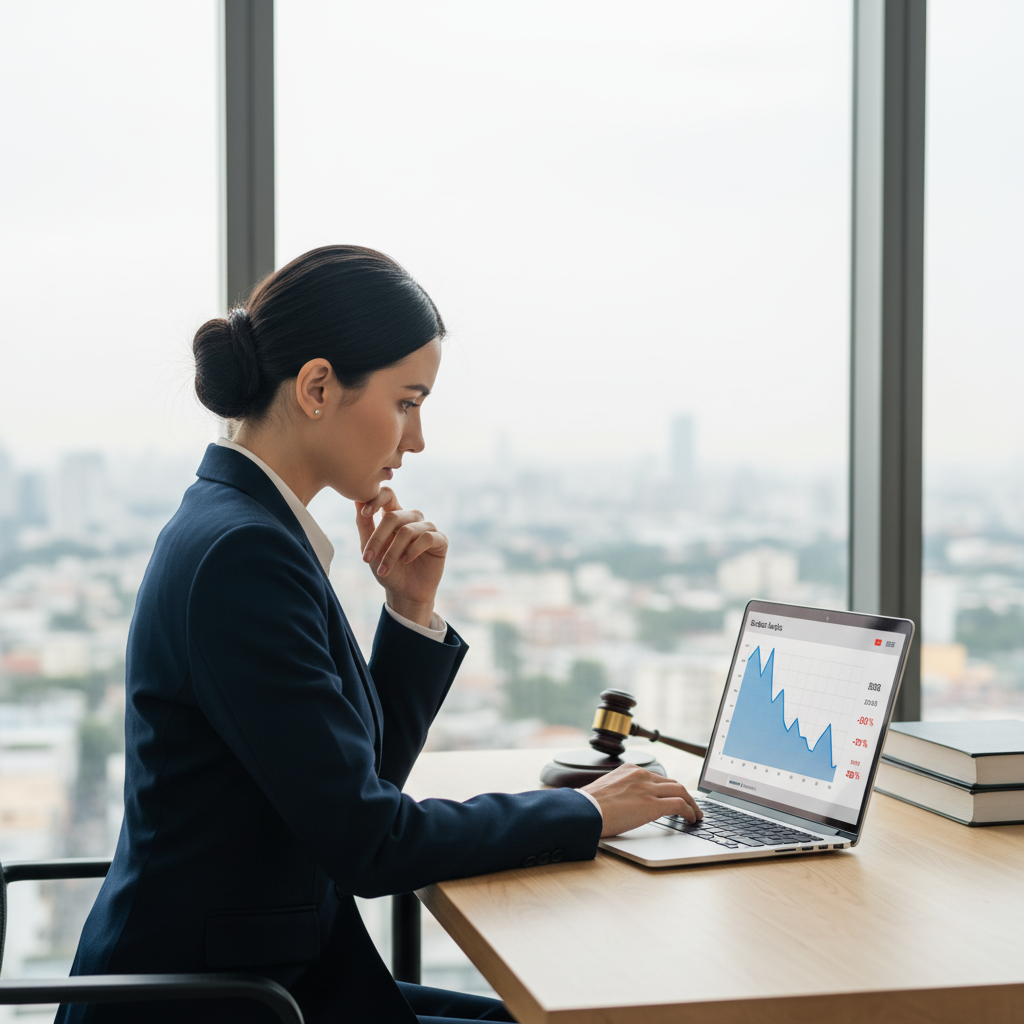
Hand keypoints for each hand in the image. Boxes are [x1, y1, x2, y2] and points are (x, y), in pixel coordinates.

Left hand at [355, 488, 447, 627]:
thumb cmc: (387, 569)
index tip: (365, 513)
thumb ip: (364, 524)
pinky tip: (405, 561)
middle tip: (367, 559)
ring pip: (407, 530)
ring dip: (392, 552)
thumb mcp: (369, 549)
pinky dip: (413, 551)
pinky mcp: (441, 540)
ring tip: (385, 569)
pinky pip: (427, 538)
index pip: (388, 495)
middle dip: (378, 539)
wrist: (404, 593)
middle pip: (394, 516)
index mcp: (395, 516)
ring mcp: (428, 528)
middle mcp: (412, 519)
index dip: (376, 499)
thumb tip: (356, 499)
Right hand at [581, 764, 702, 837]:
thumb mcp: (606, 790)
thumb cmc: (588, 806)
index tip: (674, 797)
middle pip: (673, 783)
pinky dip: (690, 812)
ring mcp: (648, 789)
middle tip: (691, 806)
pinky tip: (691, 820)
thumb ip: (620, 791)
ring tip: (696, 815)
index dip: (669, 789)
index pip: (657, 777)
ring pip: (681, 791)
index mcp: (630, 770)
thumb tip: (626, 805)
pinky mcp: (652, 805)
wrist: (583, 810)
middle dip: (684, 795)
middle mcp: (641, 775)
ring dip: (692, 804)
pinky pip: (680, 805)